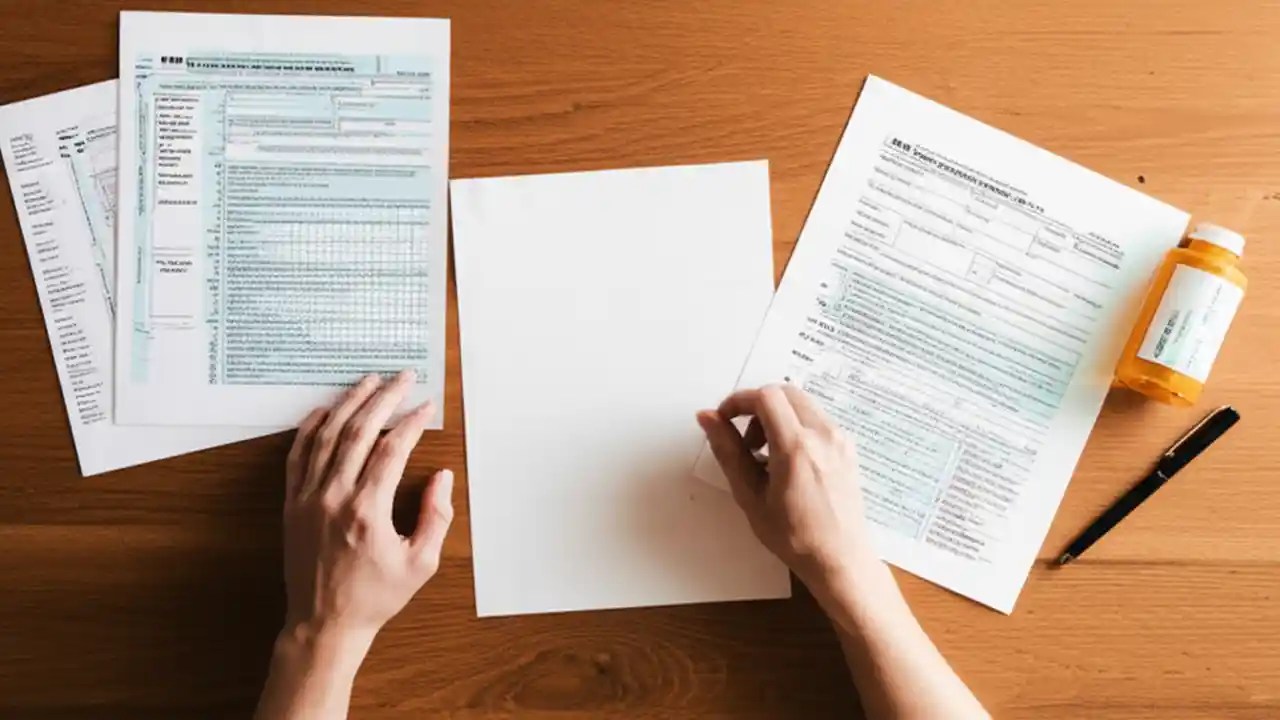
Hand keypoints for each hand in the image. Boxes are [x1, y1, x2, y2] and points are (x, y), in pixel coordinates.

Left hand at [283, 370, 453, 643]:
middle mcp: (334, 498)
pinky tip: (324, 410)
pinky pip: (298, 455)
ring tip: (368, 381)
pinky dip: (311, 427)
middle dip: (384, 398)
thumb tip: (442, 477)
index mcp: (368, 511)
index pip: (392, 450)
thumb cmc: (375, 596)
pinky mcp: (292, 504)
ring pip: (327, 436)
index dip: (411, 422)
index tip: (426, 406)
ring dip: (349, 403)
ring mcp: (308, 498)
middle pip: (360, 431)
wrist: (324, 623)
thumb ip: (436, 516)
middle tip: (402, 377)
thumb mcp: (421, 563)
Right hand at [697, 383, 873, 588]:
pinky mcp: (847, 447)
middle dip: (757, 407)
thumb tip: (708, 418)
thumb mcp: (750, 495)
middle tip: (745, 440)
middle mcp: (823, 435)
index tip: (724, 419)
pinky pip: (816, 420)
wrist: (839, 558)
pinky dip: (795, 426)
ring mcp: (839, 439)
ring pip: (801, 404)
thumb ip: (728, 451)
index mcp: (796, 447)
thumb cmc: (794, 536)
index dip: (738, 401)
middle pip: (784, 392)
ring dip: (776, 416)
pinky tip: (786, 461)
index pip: (765, 397)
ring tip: (765, 455)